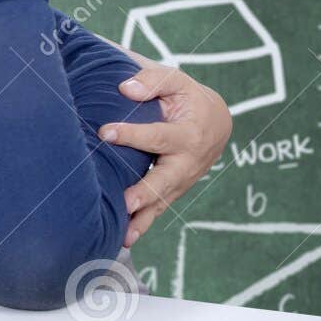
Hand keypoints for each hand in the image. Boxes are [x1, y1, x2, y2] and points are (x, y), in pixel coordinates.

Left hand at [98, 59, 232, 247]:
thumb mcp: (176, 82)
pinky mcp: (173, 191)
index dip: (131, 134)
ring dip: (143, 219)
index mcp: (189, 133)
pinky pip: (158, 209)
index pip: (157, 135)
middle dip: (145, 191)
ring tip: (124, 235)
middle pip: (165, 179)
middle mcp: (187, 162)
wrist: (215, 122)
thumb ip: (153, 81)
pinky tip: (125, 239)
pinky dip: (143, 225)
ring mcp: (181, 180)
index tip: (104, 132)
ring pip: (162, 202)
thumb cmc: (188, 98)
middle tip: (125, 201)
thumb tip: (126, 88)